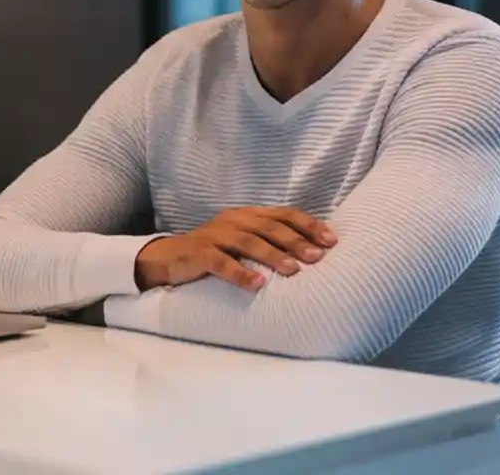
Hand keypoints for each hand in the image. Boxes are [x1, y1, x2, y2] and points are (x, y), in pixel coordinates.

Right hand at [134, 206, 337, 291]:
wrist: (169, 257)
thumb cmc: (214, 251)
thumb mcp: (242, 240)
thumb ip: (269, 241)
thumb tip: (311, 253)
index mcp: (247, 215)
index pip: (283, 214)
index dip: (308, 225)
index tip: (331, 240)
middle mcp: (233, 220)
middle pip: (269, 227)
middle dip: (296, 241)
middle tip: (317, 257)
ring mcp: (215, 235)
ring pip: (248, 242)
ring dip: (273, 255)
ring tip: (293, 270)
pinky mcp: (199, 253)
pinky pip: (221, 262)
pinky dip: (240, 273)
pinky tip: (257, 285)